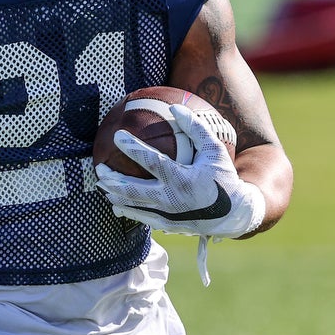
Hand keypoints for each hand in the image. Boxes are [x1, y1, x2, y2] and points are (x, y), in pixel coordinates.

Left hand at [95, 103, 264, 240]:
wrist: (234, 214)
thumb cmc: (223, 176)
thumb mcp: (214, 150)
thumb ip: (196, 128)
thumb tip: (176, 107)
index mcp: (183, 180)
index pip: (152, 162)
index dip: (133, 148)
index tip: (118, 136)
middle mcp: (172, 200)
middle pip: (134, 190)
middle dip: (113, 179)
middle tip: (99, 167)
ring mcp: (168, 216)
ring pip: (134, 207)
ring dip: (115, 196)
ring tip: (101, 185)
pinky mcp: (167, 226)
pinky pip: (142, 218)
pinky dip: (127, 210)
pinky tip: (116, 202)